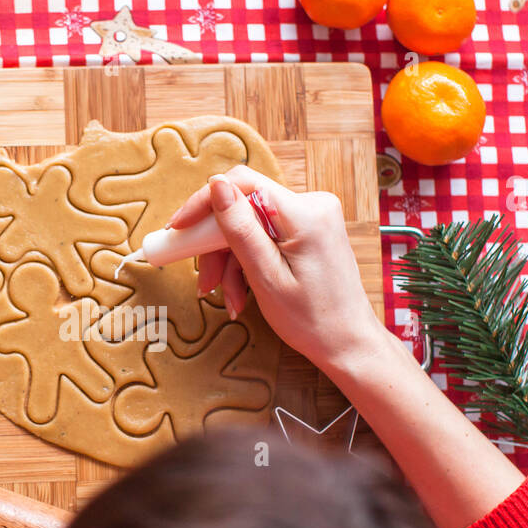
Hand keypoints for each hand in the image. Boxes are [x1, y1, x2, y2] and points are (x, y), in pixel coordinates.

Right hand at [168, 166, 386, 373]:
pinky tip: (245, 292)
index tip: (178, 228)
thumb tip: (216, 184)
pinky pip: (266, 236)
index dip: (204, 202)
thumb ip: (241, 229)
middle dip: (218, 247)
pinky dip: (250, 262)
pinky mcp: (310, 231)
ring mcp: (313, 218)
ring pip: (252, 226)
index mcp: (305, 214)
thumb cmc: (312, 320)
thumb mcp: (266, 278)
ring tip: (232, 300)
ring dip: (233, 262)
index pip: (243, 184)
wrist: (348, 343)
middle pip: (244, 209)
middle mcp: (312, 205)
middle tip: (205, 284)